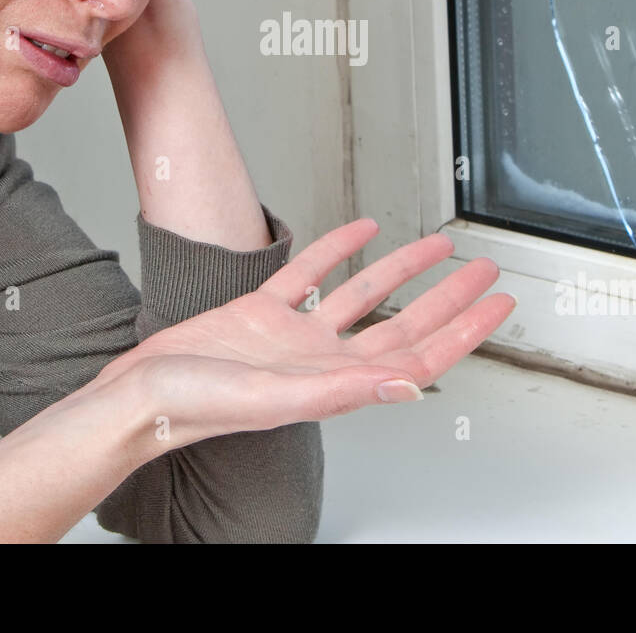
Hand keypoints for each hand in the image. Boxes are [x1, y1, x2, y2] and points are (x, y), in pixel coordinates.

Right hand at [88, 219, 516, 450]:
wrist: (138, 391)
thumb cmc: (195, 404)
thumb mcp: (278, 397)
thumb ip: (347, 390)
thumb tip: (412, 386)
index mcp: (335, 383)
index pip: (419, 355)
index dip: (464, 330)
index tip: (497, 306)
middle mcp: (322, 359)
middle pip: (404, 323)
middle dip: (450, 298)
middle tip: (486, 273)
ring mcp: (293, 335)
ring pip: (364, 294)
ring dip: (404, 270)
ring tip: (438, 246)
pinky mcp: (260, 312)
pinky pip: (312, 274)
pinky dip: (339, 250)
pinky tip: (361, 230)